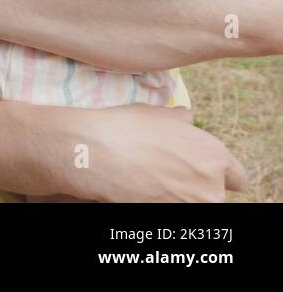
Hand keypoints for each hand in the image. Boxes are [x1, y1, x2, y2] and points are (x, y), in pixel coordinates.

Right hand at [70, 105, 246, 201]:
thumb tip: (187, 118)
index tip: (202, 169)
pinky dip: (161, 200)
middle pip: (215, 192)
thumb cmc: (126, 128)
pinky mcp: (168, 218)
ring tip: (151, 178)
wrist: (93, 154)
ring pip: (193, 202)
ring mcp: (189, 207)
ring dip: (179, 194)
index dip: (220, 172)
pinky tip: (141, 187)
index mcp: (215, 157)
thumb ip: (182, 119)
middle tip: (169, 170)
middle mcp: (211, 188)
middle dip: (197, 183)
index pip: (238, 178)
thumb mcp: (158, 114)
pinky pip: (172, 208)